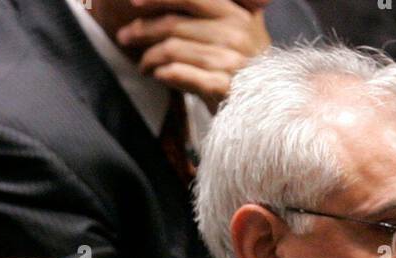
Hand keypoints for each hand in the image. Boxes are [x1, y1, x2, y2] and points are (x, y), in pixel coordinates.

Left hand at [117, 0, 270, 111]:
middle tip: (126, 38)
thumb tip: (162, 4)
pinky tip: (158, 76)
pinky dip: (164, 74)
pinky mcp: (224, 87)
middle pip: (174, 24)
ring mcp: (231, 61)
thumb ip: (216, 11)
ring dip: (150, 58)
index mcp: (237, 12)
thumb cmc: (248, 69)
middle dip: (143, 30)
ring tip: (143, 65)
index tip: (133, 3)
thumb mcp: (241, 30)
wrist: (270, 108)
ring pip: (173, 50)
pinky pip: (182, 75)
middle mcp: (236, 32)